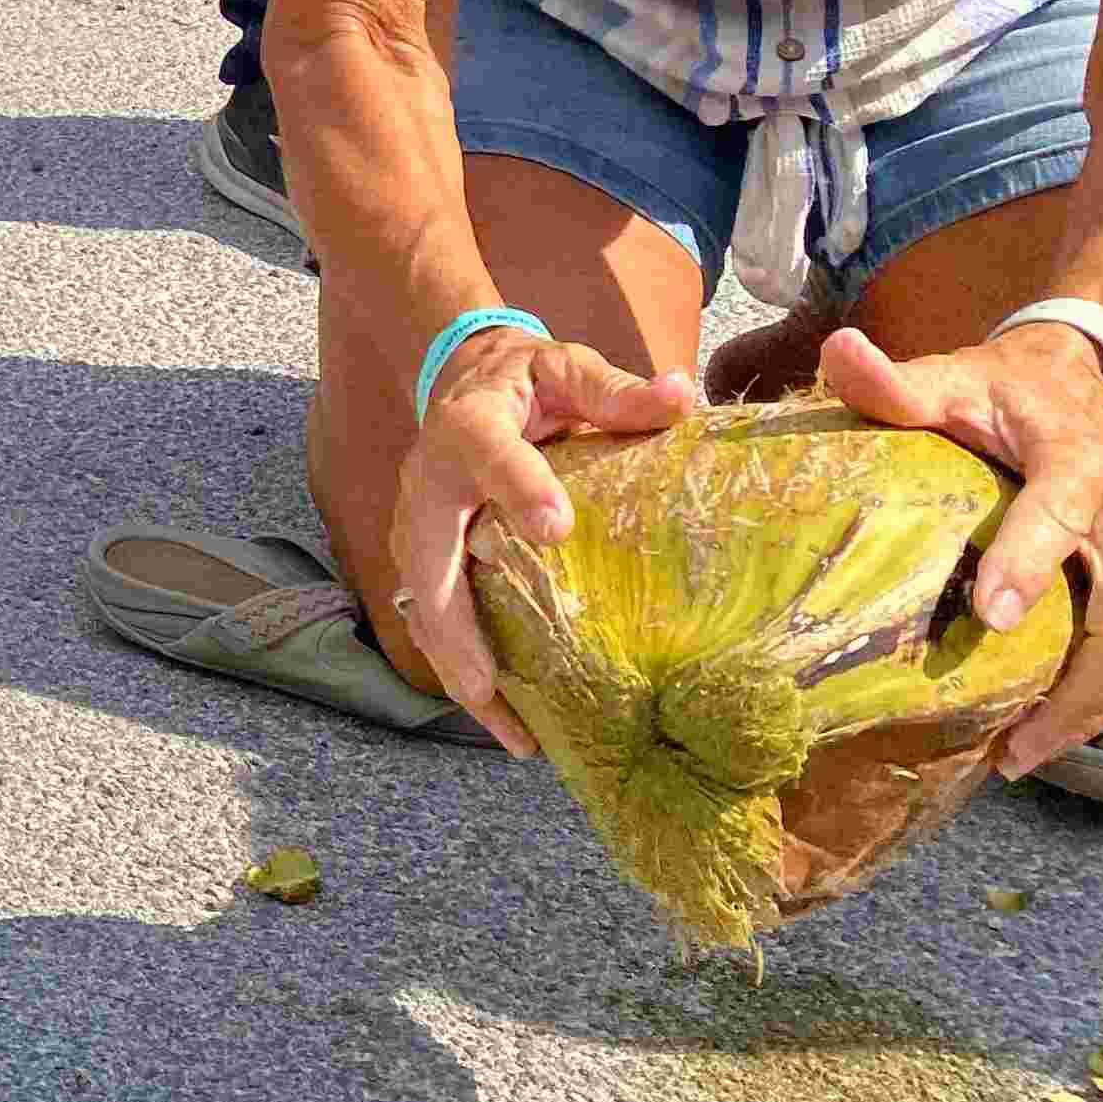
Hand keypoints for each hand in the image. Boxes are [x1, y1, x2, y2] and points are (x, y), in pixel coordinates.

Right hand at [395, 328, 698, 754]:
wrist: (462, 378)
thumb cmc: (526, 382)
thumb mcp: (568, 370)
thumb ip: (616, 390)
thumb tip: (682, 398)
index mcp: (469, 427)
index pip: (487, 452)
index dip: (517, 487)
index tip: (556, 528)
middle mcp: (430, 483)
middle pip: (427, 563)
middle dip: (454, 631)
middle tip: (490, 690)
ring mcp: (420, 526)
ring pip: (423, 607)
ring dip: (457, 669)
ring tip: (509, 731)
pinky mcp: (426, 557)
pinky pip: (434, 617)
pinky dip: (462, 668)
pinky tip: (503, 713)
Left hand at [821, 321, 1102, 774]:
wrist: (1076, 385)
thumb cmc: (998, 392)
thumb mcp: (949, 378)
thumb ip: (894, 383)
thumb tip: (839, 352)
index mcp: (1076, 463)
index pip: (1061, 515)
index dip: (1030, 565)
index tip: (989, 616)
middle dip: (1077, 690)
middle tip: (1010, 743)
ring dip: (1087, 713)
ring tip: (1015, 755)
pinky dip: (1095, 702)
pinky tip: (1036, 733)